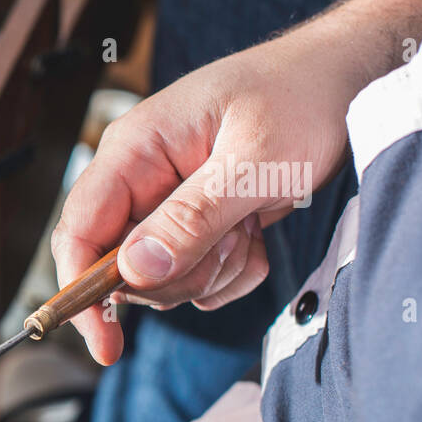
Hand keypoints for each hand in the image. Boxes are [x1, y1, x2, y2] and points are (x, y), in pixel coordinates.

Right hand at [52, 20, 370, 364]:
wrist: (342, 79)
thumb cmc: (298, 97)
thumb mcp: (253, 161)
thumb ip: (191, 218)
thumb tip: (134, 273)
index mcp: (133, 151)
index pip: (79, 231)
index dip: (80, 290)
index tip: (104, 342)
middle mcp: (138, 180)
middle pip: (122, 268)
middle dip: (179, 273)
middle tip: (233, 235)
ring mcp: (164, 205)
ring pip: (161, 280)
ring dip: (213, 269)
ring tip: (250, 223)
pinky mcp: (192, 225)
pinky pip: (195, 278)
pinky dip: (232, 271)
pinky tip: (256, 231)